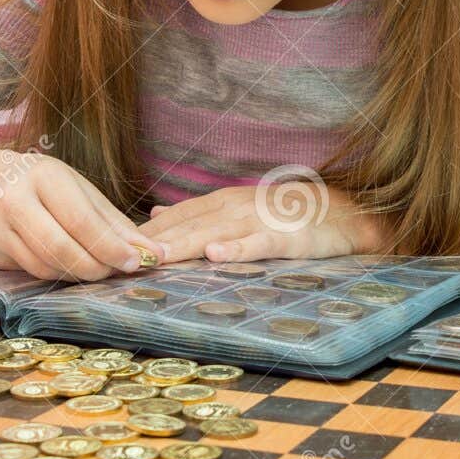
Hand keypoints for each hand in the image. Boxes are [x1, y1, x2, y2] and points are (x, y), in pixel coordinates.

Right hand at [0, 150, 166, 282]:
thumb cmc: (45, 185)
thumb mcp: (81, 190)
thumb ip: (115, 223)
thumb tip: (153, 253)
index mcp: (44, 176)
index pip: (81, 220)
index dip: (111, 246)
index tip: (136, 261)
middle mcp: (13, 200)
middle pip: (60, 248)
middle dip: (96, 267)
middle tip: (117, 271)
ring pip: (46, 267)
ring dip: (79, 274)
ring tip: (98, 267)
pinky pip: (32, 273)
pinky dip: (58, 274)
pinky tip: (68, 264)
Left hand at [137, 181, 390, 262]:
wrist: (345, 213)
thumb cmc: (289, 215)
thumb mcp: (239, 208)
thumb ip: (198, 213)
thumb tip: (154, 214)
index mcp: (223, 201)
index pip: (177, 215)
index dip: (146, 231)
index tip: (114, 246)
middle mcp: (237, 206)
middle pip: (190, 224)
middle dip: (156, 240)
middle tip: (122, 256)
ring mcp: (262, 220)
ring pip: (217, 232)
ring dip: (185, 244)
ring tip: (157, 257)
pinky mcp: (288, 238)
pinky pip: (259, 243)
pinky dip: (238, 248)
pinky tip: (217, 256)